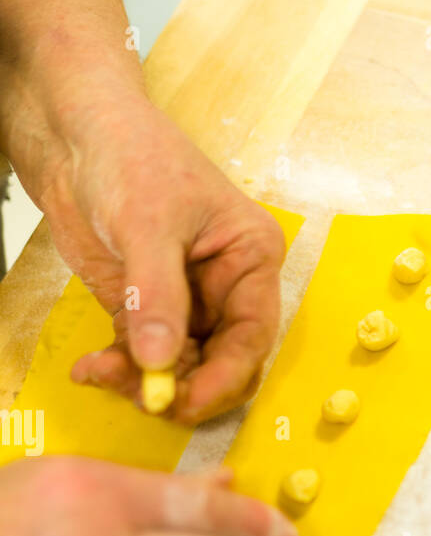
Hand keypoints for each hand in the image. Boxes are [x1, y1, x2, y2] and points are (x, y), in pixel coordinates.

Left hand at [33, 93, 286, 424]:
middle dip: (185, 386)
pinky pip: (146, 358)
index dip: (224, 377)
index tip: (186, 402)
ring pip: (184, 369)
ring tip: (102, 373)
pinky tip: (93, 368)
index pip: (253, 335)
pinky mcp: (149, 312)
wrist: (73, 132)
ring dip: (145, 382)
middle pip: (223, 363)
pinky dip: (122, 371)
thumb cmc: (129, 152)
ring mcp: (188, 303)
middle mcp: (228, 288)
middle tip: (144, 398)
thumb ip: (158, 296)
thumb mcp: (147, 223)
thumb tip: (161, 362)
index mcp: (251, 258)